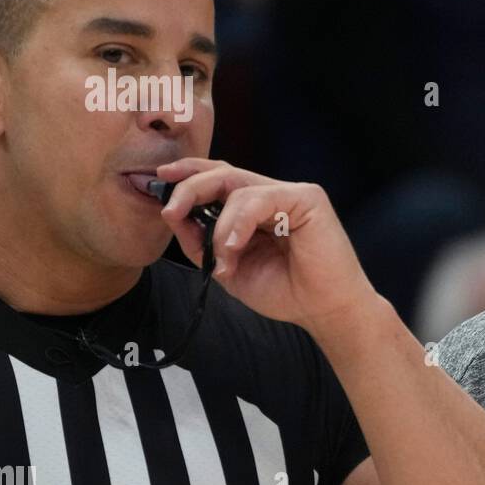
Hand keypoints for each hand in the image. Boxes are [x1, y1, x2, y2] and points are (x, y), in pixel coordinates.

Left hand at [155, 158, 373, 333]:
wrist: (323, 311)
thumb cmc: (285, 291)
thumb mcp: (228, 268)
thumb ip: (202, 242)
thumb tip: (174, 215)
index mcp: (254, 208)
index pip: (218, 179)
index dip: (189, 175)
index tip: (160, 180)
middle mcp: (272, 195)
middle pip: (222, 172)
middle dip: (189, 187)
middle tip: (170, 209)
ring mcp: (290, 194)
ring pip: (237, 186)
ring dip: (218, 226)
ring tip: (224, 260)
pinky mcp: (307, 198)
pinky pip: (259, 199)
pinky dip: (238, 223)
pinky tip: (234, 248)